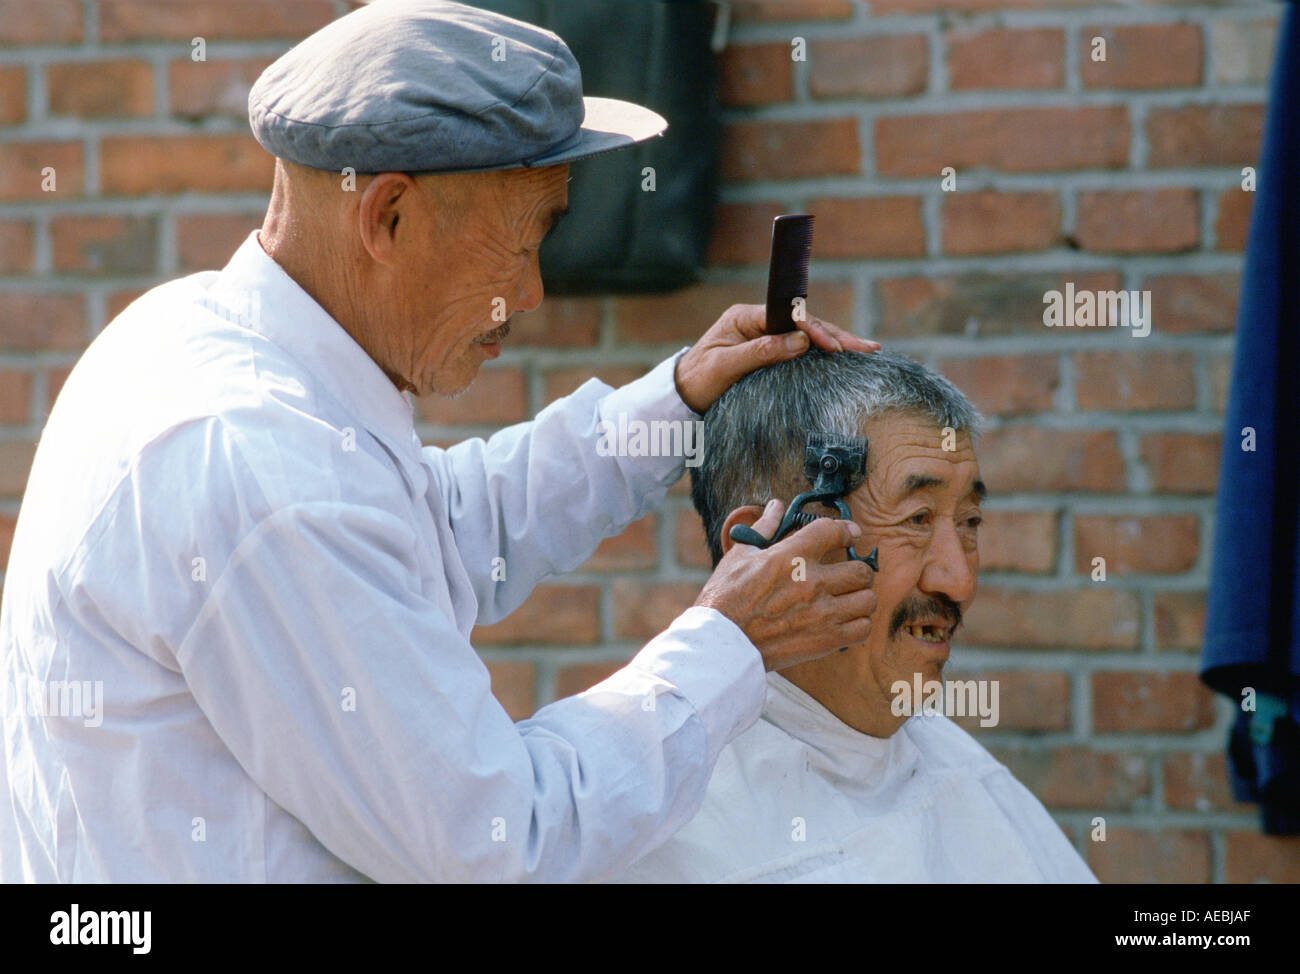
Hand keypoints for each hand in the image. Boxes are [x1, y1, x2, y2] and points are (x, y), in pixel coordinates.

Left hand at [673, 304, 880, 413]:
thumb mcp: (725, 367)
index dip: (815, 330)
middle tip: (867, 348)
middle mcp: (758, 322)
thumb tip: (800, 342)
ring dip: (836, 342)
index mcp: (746, 317)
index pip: (790, 316)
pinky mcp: (769, 352)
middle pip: (804, 323)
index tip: (835, 347)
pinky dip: (823, 353)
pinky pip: (801, 349)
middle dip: (836, 335)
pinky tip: (844, 357)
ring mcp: (765, 336)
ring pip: (806, 335)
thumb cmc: (698, 380)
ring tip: (867, 350)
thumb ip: (760, 352)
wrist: (682, 396)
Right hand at [693, 500, 876, 670]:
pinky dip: (858, 624)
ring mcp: (821, 613)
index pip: (833, 531)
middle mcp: (811, 582)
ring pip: (867, 599)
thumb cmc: (725, 598)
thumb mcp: (740, 555)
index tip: (850, 534)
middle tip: (847, 574)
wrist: (722, 643)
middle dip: (857, 569)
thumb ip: (763, 528)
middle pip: (861, 569)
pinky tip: (844, 621)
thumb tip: (775, 507)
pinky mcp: (825, 640)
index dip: (846, 529)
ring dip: (860, 597)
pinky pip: (862, 629)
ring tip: (848, 599)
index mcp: (790, 557)